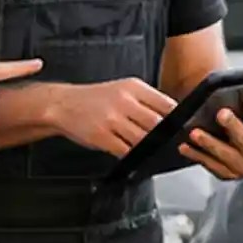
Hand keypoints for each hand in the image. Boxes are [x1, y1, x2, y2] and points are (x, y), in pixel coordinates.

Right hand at [52, 78, 177, 157]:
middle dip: (163, 135)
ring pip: (142, 139)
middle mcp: (124, 101)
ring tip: (149, 149)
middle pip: (156, 123)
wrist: (63, 104)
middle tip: (166, 142)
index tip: (179, 127)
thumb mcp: (122, 89)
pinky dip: (132, 155)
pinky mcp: (102, 136)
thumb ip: (144, 101)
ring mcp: (112, 119)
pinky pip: (125, 150)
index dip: (176, 119)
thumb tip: (170, 118)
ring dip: (148, 147)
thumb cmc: (95, 98)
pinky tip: (131, 152)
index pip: (166, 104)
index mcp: (133, 87)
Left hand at [178, 94, 242, 180]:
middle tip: (221, 114)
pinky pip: (210, 165)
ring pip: (226, 155)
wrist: (238, 150)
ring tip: (195, 132)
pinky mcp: (226, 174)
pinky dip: (196, 155)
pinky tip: (185, 146)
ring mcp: (242, 166)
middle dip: (234, 127)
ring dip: (210, 143)